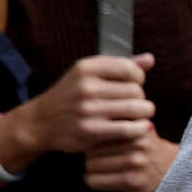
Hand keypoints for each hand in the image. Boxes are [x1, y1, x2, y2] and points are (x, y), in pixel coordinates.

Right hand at [0, 53, 154, 169]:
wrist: (40, 122)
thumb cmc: (71, 95)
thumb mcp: (89, 74)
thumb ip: (120, 65)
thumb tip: (150, 59)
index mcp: (87, 68)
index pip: (130, 68)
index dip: (139, 77)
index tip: (134, 84)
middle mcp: (86, 87)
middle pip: (136, 90)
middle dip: (141, 97)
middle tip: (135, 103)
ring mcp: (87, 110)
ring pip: (136, 109)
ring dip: (144, 113)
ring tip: (140, 115)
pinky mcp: (89, 131)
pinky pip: (128, 129)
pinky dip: (140, 129)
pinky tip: (140, 127)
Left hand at [84, 127, 176, 191]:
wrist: (171, 168)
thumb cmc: (145, 147)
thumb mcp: (139, 127)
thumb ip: (119, 121)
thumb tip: (86, 120)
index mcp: (137, 126)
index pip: (98, 130)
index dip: (94, 138)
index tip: (97, 142)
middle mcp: (137, 142)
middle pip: (91, 149)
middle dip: (91, 155)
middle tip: (99, 158)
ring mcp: (135, 162)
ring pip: (91, 165)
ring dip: (92, 169)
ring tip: (101, 169)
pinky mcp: (131, 180)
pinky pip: (95, 181)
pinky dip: (94, 181)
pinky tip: (102, 179)